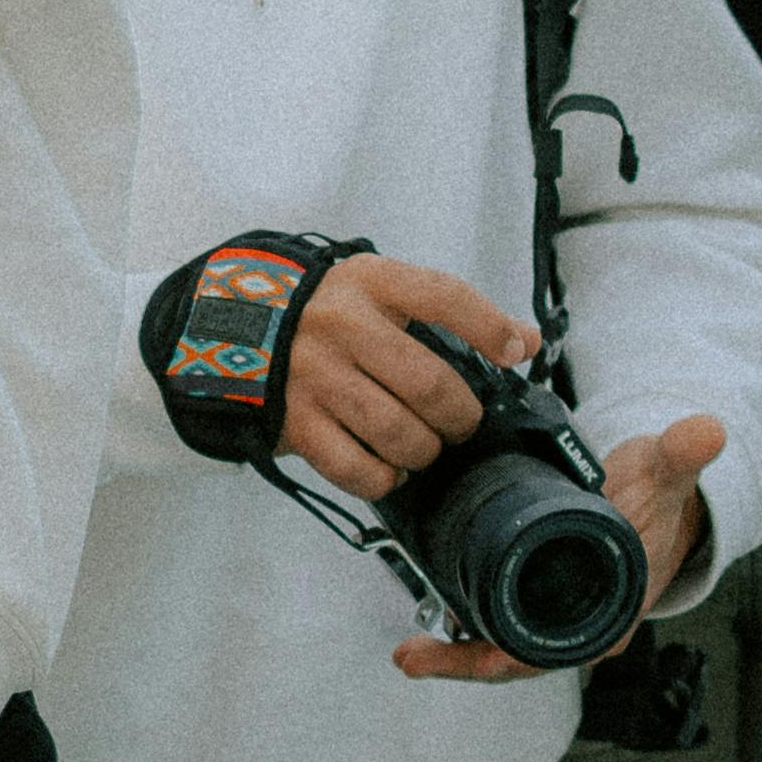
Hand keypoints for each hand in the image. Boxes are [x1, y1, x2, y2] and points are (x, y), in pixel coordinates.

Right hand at [281, 255, 531, 498]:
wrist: (234, 326)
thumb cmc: (326, 313)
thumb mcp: (382, 291)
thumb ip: (451, 313)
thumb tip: (527, 342)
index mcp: (370, 283)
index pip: (443, 298)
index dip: (489, 327)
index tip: (514, 353)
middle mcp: (341, 326)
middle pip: (429, 384)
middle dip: (460, 416)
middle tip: (459, 422)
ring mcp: (315, 377)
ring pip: (398, 432)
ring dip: (426, 449)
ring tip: (425, 445)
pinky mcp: (296, 423)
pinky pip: (357, 469)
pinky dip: (386, 478)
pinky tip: (391, 468)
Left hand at [397, 408, 723, 684]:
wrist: (656, 498)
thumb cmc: (659, 496)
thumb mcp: (666, 473)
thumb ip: (680, 454)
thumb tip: (705, 432)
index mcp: (612, 613)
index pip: (560, 649)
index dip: (518, 658)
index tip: (481, 661)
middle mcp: (582, 626)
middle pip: (519, 658)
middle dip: (465, 663)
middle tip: (414, 658)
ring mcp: (555, 616)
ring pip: (501, 646)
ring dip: (455, 653)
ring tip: (408, 654)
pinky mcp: (534, 599)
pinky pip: (496, 625)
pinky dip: (463, 629)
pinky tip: (427, 624)